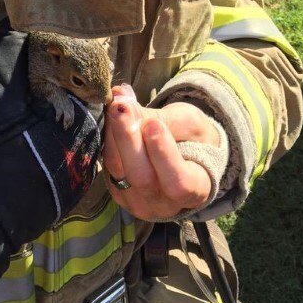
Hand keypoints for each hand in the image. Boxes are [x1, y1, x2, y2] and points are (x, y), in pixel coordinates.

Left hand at [102, 84, 219, 219]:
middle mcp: (165, 204)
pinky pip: (106, 166)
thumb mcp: (189, 123)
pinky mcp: (117, 192)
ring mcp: (138, 202)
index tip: (155, 124)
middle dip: (128, 139)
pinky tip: (110, 116)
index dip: (164, 155)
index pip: (179, 183)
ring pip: (118, 171)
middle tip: (122, 107)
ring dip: (113, 134)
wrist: (182, 154)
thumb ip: (160, 116)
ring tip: (114, 105)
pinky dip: (106, 138)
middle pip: (141, 178)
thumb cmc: (193, 138)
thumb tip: (122, 97)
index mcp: (196, 190)